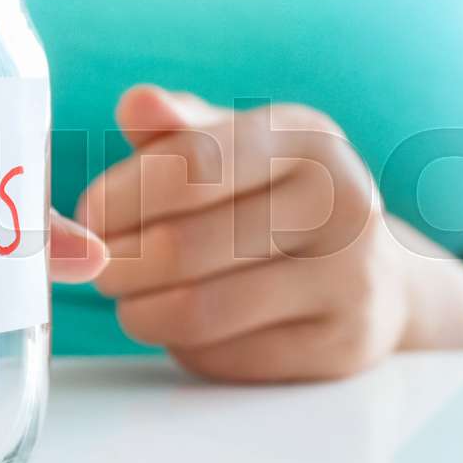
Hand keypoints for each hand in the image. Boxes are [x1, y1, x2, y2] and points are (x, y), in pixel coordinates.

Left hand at [79, 85, 411, 381]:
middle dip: (119, 262)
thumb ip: (182, 128)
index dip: (122, 196)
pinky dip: (184, 347)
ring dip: (139, 311)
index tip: (87, 217)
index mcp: (309, 140)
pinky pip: (227, 358)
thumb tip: (136, 104)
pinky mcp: (340, 347)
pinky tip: (182, 328)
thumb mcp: (239, 147)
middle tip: (99, 267)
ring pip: (199, 310)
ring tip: (128, 299)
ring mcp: (349, 281)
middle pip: (184, 246)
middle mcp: (342, 205)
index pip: (193, 165)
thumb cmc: (279, 200)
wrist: (375, 278)